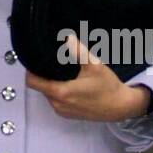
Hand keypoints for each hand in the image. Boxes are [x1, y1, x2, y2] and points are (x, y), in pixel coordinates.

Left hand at [24, 33, 149, 122]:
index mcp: (61, 92)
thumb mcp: (95, 65)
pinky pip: (55, 100)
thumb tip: (67, 37)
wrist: (121, 107)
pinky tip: (68, 82)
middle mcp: (57, 104)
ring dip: (51, 83)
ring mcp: (62, 111)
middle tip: (50, 61)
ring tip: (60, 70)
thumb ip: (79, 51)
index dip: (31, 69)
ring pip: (47, 94)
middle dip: (42, 74)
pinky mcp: (68, 115)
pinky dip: (57, 91)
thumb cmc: (107, 86)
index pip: (32, 81)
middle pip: (40, 86)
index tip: (36, 58)